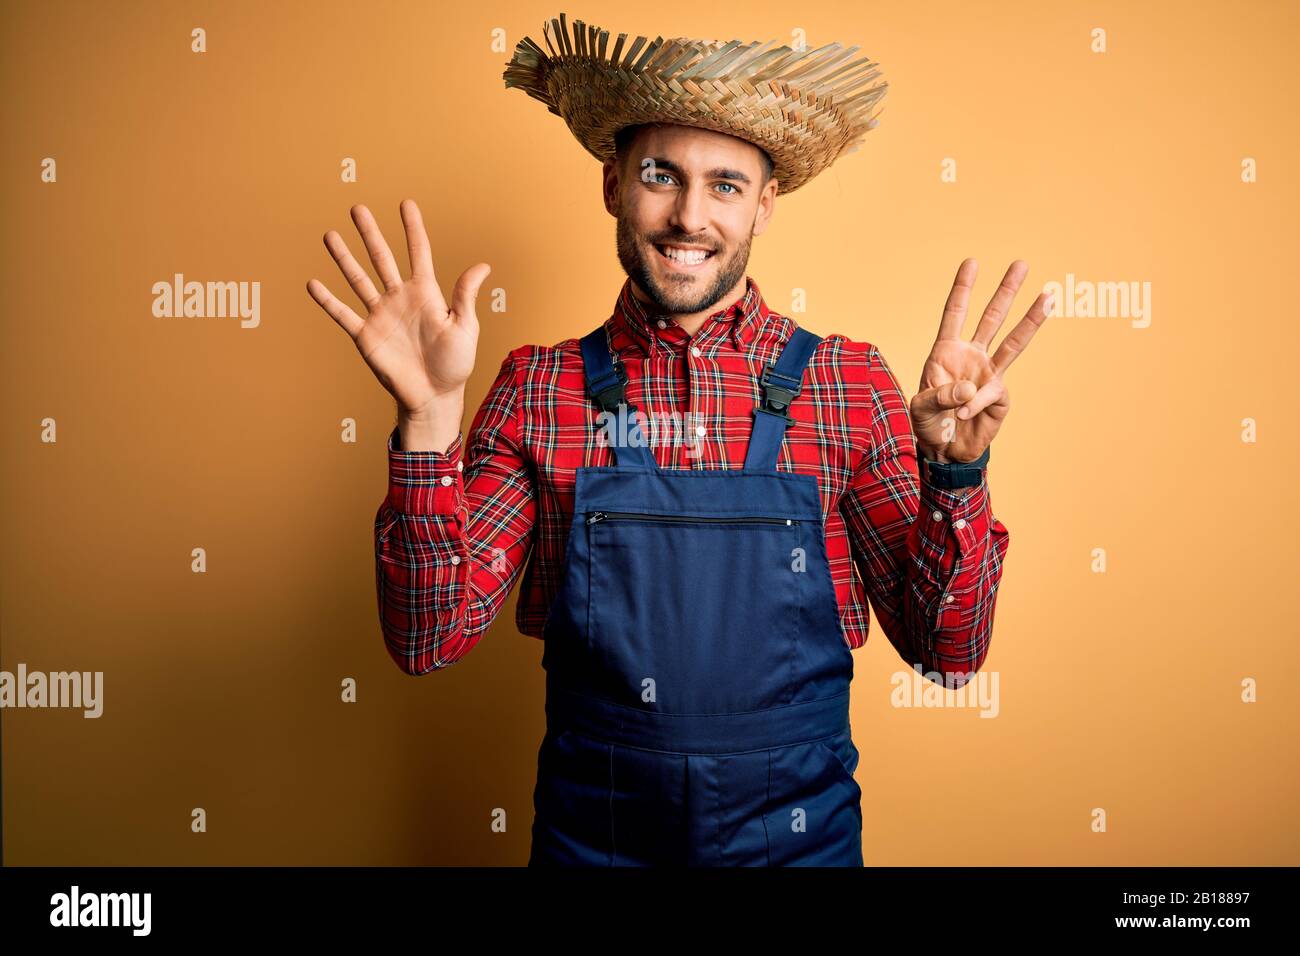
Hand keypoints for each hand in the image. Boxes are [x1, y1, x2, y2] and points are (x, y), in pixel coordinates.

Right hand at [306, 199, 490, 416]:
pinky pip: (343, 314)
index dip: (413, 229)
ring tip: (330, 235)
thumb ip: (466, 296)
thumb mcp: (465, 327)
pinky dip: (328, 301)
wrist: (434, 396)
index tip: (406, 204)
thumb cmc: (455, 364)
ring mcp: (380, 315)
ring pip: (358, 279)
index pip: (418, 253)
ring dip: (344, 258)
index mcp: (425, 293)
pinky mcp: (366, 336)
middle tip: (357, 208)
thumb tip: (483, 266)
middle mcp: (400, 299)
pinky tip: (313, 283)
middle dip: (370, 233)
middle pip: (382, 258)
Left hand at [910, 259, 1051, 462]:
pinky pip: (990, 395)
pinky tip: (963, 414)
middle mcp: (971, 357)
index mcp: (946, 352)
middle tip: (1022, 263)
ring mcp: (989, 374)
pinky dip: (975, 404)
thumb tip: (969, 389)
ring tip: (1050, 296)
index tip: (972, 262)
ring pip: (1014, 342)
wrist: (944, 450)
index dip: (963, 289)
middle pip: (991, 318)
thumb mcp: (920, 407)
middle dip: (1006, 291)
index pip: (955, 314)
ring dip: (1031, 319)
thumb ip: (940, 396)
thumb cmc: (928, 423)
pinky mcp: (999, 396)